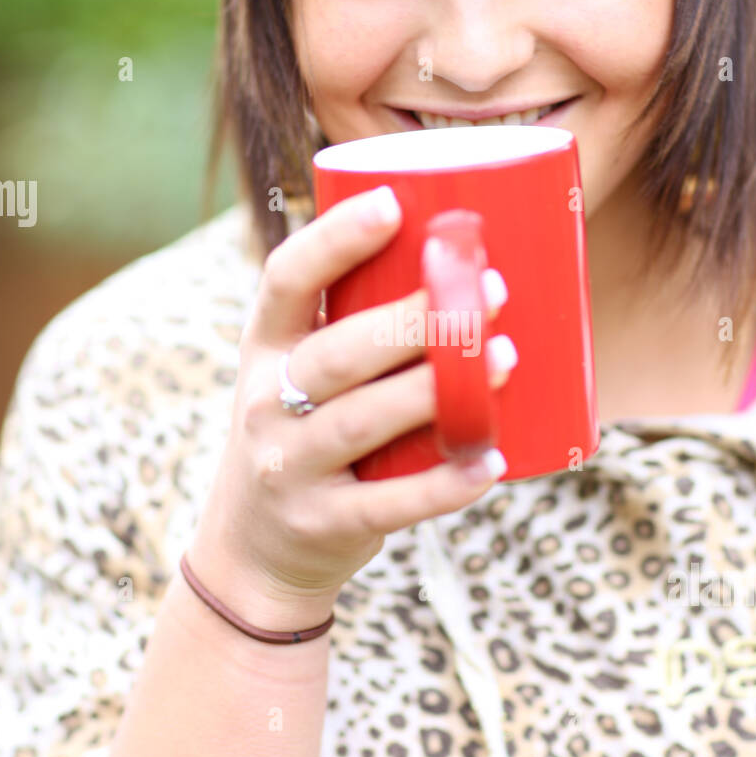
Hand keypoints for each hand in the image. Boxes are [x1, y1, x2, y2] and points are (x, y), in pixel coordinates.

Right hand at [187, 187, 514, 629]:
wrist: (253, 552)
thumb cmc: (306, 437)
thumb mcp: (298, 377)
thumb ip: (356, 331)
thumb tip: (473, 268)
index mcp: (265, 349)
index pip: (284, 280)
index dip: (334, 239)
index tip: (393, 204)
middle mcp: (266, 404)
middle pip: (337, 353)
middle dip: (412, 321)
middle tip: (490, 294)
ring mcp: (289, 468)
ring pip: (363, 421)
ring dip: (437, 391)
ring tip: (502, 360)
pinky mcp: (323, 523)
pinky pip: (388, 504)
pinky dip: (442, 485)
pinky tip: (489, 463)